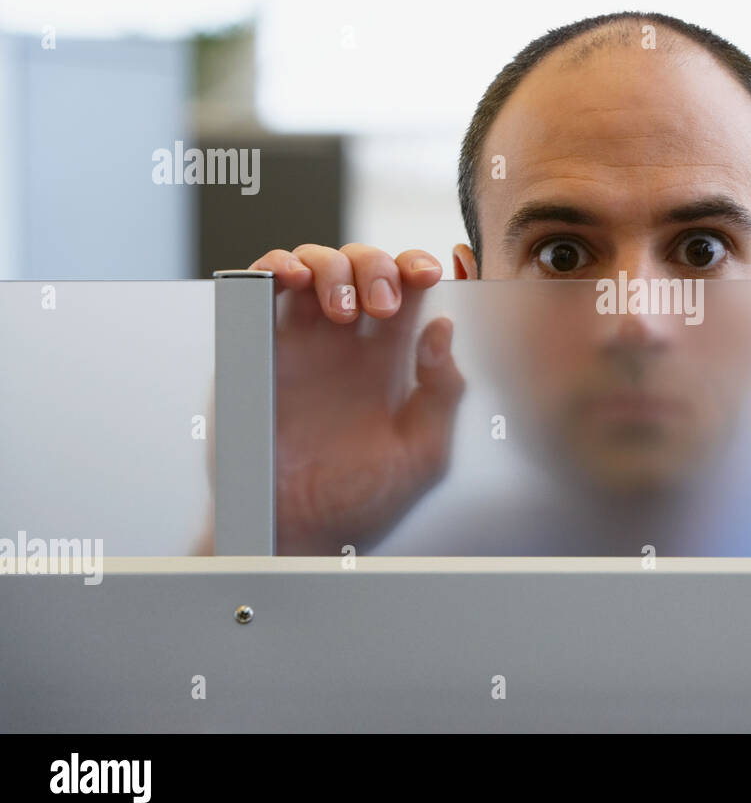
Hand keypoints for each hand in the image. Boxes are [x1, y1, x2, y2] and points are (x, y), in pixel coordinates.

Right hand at [251, 244, 464, 554]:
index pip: (407, 290)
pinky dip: (273, 267)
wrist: (298, 535)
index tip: (431, 272)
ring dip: (331, 266)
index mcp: (390, 361)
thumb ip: (442, 393)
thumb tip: (443, 330)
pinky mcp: (255, 352)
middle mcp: (346, 344)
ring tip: (343, 308)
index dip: (417, 267)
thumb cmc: (362, 501)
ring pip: (314, 266)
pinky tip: (291, 278)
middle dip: (377, 266)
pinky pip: (259, 291)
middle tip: (382, 305)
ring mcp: (300, 344)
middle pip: (363, 266)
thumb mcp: (423, 453)